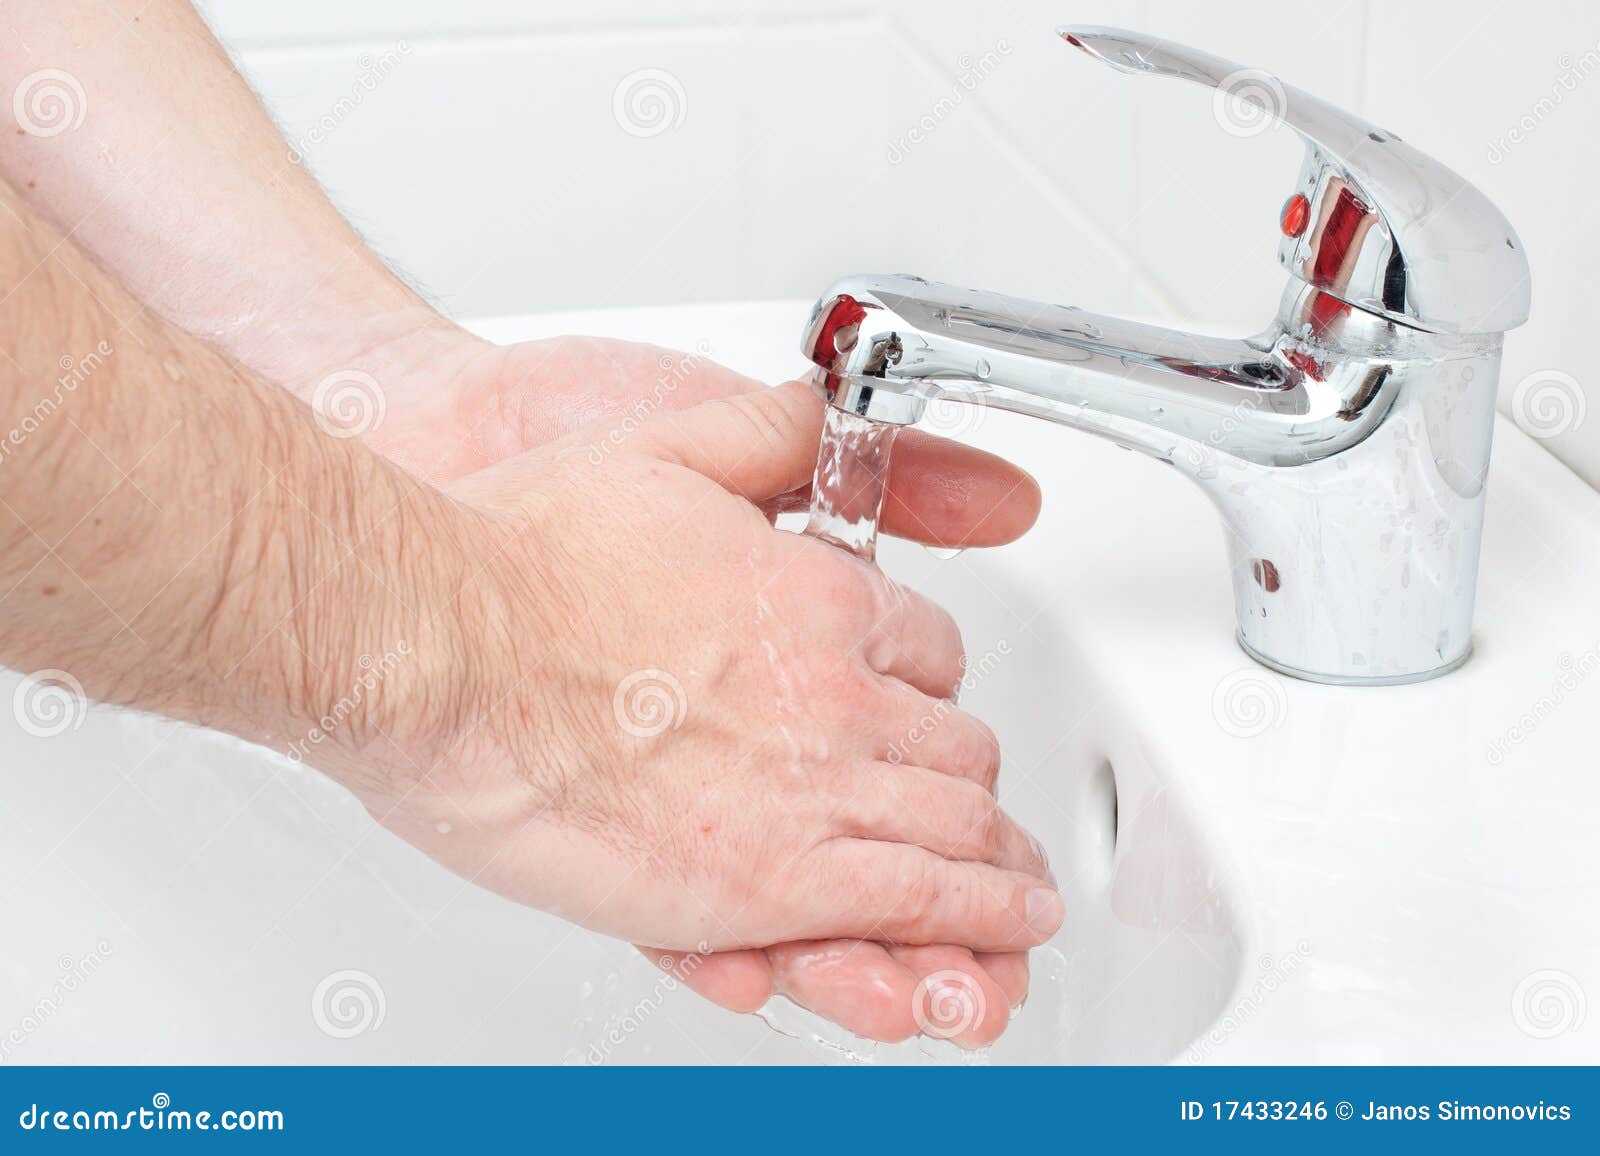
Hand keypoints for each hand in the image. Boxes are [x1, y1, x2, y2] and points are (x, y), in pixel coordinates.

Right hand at [339, 382, 1062, 1033]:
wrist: (437, 645)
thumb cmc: (514, 558)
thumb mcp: (659, 446)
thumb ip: (764, 433)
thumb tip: (825, 406)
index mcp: (816, 597)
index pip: (929, 650)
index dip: (930, 686)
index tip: (919, 711)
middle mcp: (834, 692)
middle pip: (957, 748)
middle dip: (975, 787)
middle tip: (986, 823)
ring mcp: (810, 789)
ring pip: (958, 831)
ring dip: (998, 870)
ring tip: (1018, 904)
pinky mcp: (770, 881)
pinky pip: (914, 905)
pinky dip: (970, 924)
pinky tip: (986, 940)